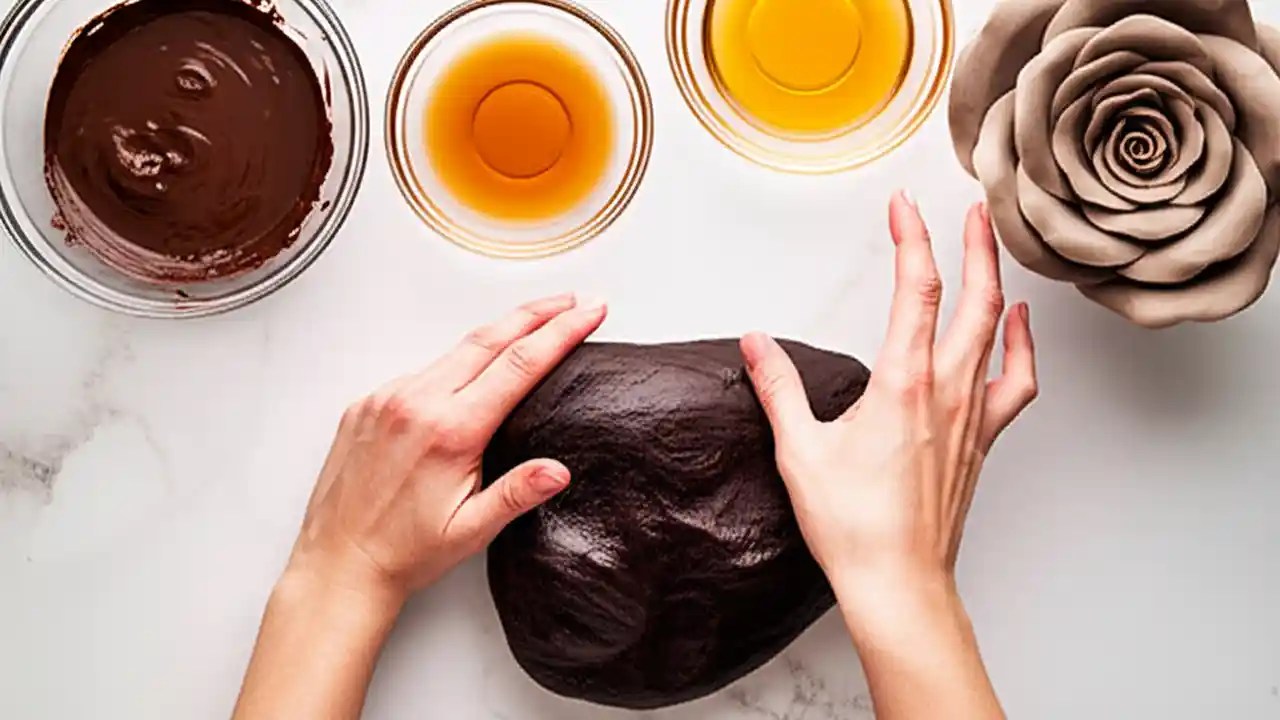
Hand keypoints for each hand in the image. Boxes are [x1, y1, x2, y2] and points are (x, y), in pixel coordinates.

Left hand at [286, 293, 607, 605]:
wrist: (337, 564)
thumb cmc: (404, 553)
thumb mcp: (471, 530)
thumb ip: (517, 494)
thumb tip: (559, 470)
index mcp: (449, 430)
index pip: (519, 364)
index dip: (560, 332)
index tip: (589, 312)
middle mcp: (415, 403)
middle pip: (490, 339)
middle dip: (537, 314)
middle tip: (571, 300)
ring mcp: (387, 398)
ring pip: (454, 352)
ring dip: (497, 335)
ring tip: (531, 327)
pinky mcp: (367, 403)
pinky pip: (420, 372)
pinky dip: (453, 365)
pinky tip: (471, 372)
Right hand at [740, 194, 1036, 591]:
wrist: (898, 583)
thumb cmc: (854, 527)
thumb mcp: (799, 451)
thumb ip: (778, 388)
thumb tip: (755, 343)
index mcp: (903, 384)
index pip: (917, 289)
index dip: (912, 238)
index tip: (903, 206)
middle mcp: (946, 391)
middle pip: (975, 297)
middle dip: (974, 243)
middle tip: (971, 207)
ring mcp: (971, 415)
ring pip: (998, 331)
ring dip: (998, 282)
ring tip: (993, 249)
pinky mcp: (980, 440)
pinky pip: (1014, 380)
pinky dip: (1020, 345)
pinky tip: (1017, 328)